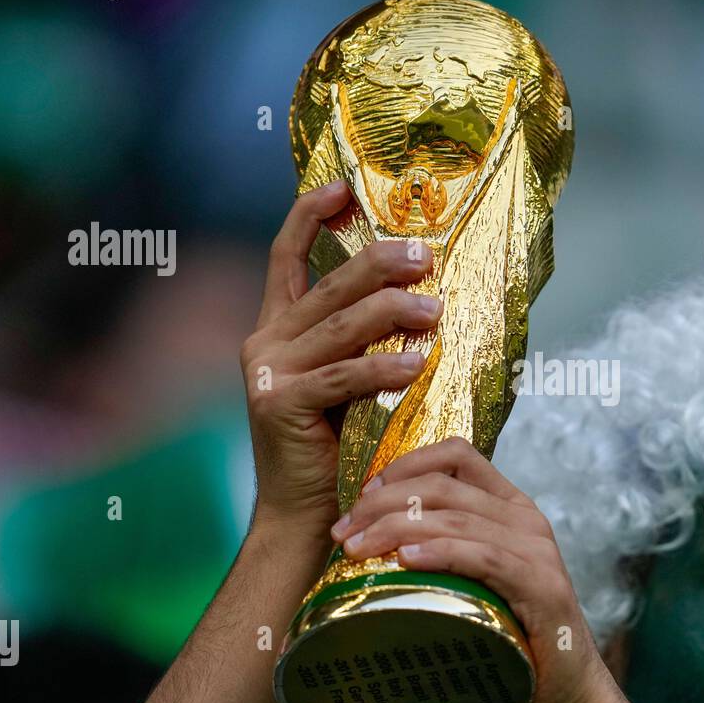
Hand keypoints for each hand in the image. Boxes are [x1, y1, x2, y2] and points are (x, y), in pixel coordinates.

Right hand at [242, 181, 443, 531]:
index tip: (343, 186)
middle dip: (381, 262)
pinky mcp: (281, 403)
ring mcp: (270, 370)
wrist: (307, 516)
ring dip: (394, 311)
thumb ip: (371, 343)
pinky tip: (416, 364)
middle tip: (426, 255)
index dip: (310, 214)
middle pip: (330, 283)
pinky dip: (382, 367)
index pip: (286, 256)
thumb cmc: (341, 449)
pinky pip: (343, 375)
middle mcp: (267, 340)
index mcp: (279, 328)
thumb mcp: (353, 384)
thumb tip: (429, 302)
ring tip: (436, 310)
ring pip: (341, 324)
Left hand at [328, 437, 616, 702]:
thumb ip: (442, 550)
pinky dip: (440, 552)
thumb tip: (368, 539)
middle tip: (343, 532)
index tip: (363, 494)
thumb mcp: (472, 579)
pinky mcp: (540, 586)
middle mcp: (526, 519)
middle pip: (445, 486)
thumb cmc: (509, 636)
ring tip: (357, 549)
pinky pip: (483, 556)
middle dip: (383, 502)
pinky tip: (405, 560)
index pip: (457, 455)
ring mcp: (536, 550)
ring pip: (456, 518)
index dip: (405, 464)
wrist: (565, 688)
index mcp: (510, 507)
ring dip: (396, 528)